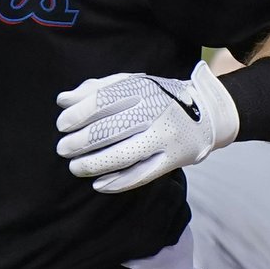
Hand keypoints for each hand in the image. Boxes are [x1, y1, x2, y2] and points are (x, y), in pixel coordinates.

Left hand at [54, 67, 238, 193]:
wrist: (207, 113)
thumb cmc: (158, 97)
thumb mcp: (131, 84)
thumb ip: (96, 89)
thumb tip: (63, 100)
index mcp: (141, 89)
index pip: (101, 101)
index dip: (76, 115)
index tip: (62, 125)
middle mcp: (154, 112)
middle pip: (108, 130)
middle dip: (79, 143)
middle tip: (63, 149)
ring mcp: (165, 137)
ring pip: (123, 156)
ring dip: (93, 165)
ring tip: (75, 167)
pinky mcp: (173, 159)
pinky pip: (142, 175)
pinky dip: (117, 183)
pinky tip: (98, 184)